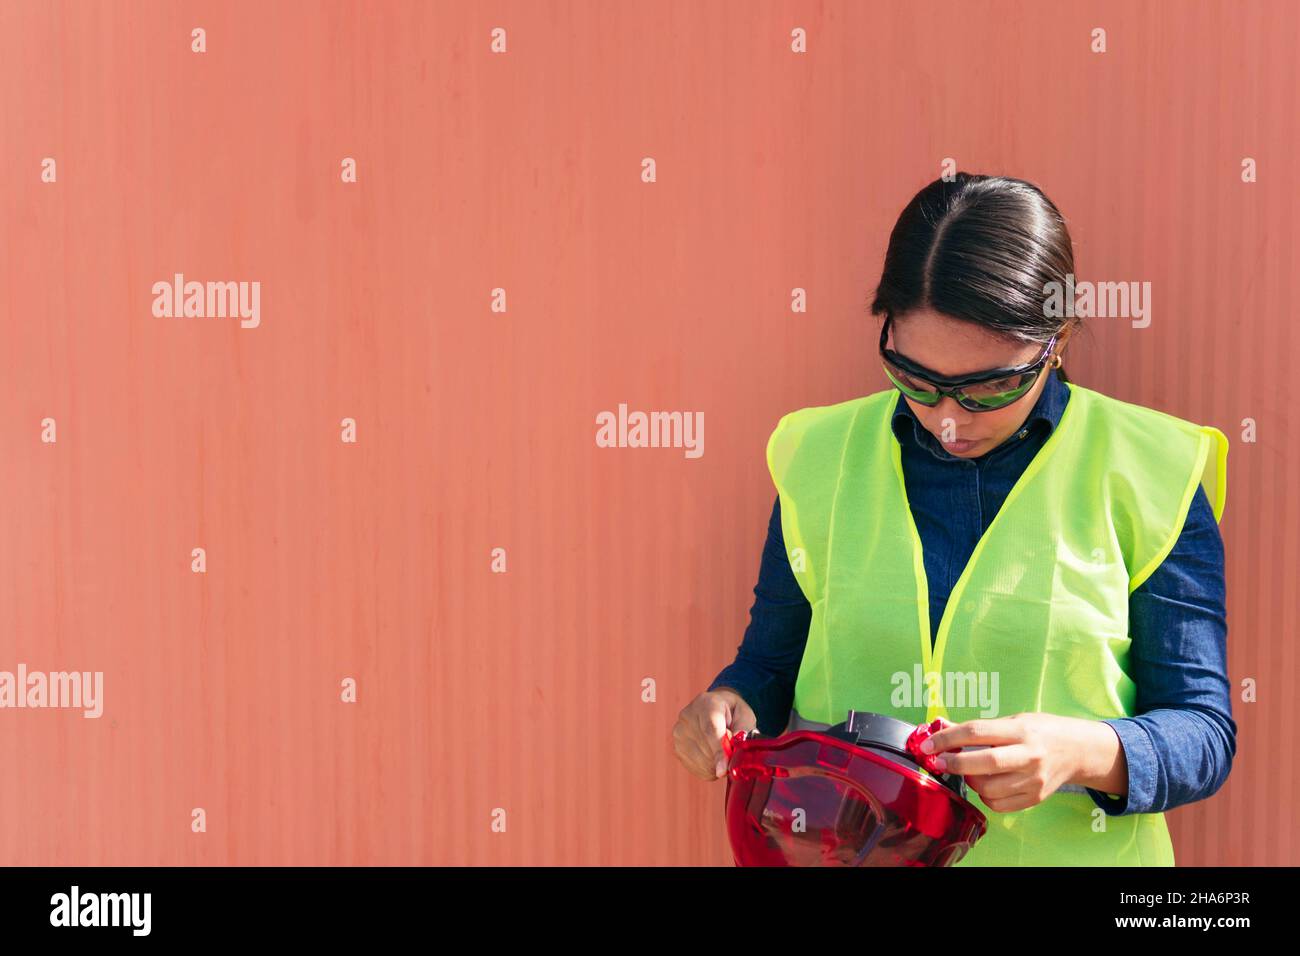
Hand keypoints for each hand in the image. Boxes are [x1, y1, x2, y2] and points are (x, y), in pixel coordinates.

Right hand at [672, 688, 756, 780]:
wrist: (713, 708)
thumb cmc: (732, 712)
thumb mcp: (745, 715)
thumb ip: (744, 731)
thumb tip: (738, 751)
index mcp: (706, 704)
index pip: (710, 730)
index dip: (718, 752)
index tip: (723, 770)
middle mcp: (688, 716)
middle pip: (706, 750)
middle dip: (724, 759)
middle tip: (733, 751)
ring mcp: (679, 733)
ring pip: (701, 762)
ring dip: (717, 765)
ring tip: (723, 751)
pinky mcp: (677, 748)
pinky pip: (696, 769)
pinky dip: (709, 769)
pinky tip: (714, 757)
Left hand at [921, 712, 1119, 812]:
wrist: (1077, 750)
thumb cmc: (1040, 731)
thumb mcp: (1012, 720)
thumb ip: (978, 728)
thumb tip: (940, 726)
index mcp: (1021, 731)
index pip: (977, 732)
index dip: (947, 738)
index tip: (927, 744)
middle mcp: (1029, 756)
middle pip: (984, 763)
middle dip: (954, 763)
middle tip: (937, 761)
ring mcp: (1034, 780)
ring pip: (989, 788)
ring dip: (969, 781)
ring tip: (968, 771)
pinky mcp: (1035, 798)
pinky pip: (999, 804)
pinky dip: (984, 795)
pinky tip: (985, 783)